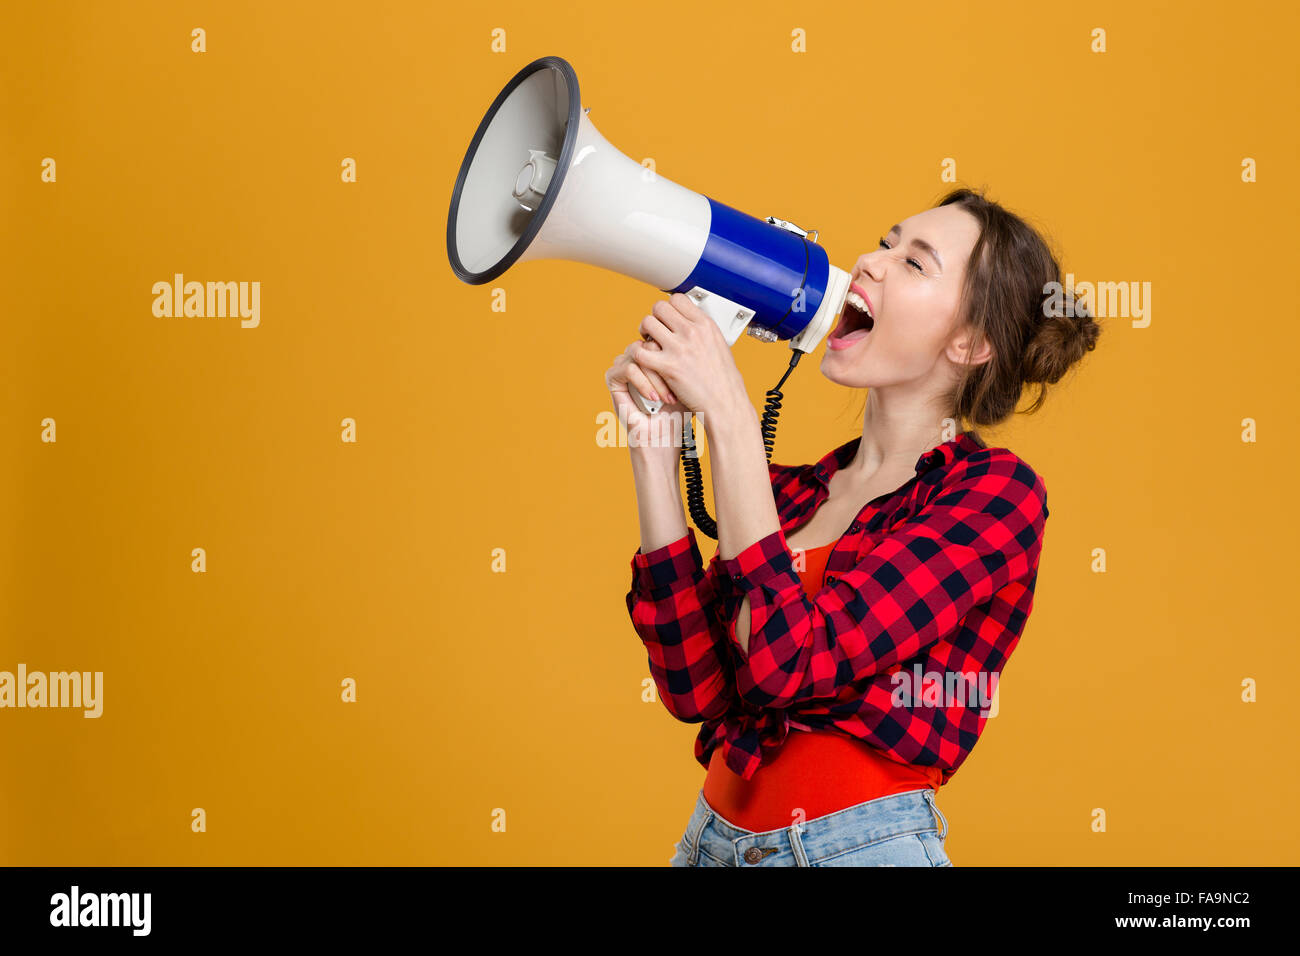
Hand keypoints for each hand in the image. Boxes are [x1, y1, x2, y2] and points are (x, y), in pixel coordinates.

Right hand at [605, 338, 687, 453]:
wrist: (663, 439)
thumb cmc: (677, 415)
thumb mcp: (687, 383)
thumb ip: (686, 359)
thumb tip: (695, 337)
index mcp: (656, 355)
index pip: (663, 336)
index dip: (673, 355)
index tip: (687, 379)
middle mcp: (639, 358)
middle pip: (650, 342)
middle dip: (665, 367)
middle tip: (674, 393)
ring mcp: (625, 367)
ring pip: (639, 354)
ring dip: (655, 377)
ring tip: (666, 398)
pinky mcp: (614, 380)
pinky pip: (627, 368)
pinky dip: (643, 382)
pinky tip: (653, 398)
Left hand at [631, 292, 747, 423]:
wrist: (725, 403)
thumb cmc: (724, 380)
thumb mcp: (719, 345)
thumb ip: (702, 331)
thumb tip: (689, 322)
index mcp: (706, 325)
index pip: (677, 299)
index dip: (668, 307)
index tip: (667, 318)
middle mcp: (692, 332)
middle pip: (659, 308)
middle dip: (654, 318)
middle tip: (654, 331)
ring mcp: (679, 348)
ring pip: (647, 324)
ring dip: (644, 334)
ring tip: (649, 344)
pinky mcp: (668, 366)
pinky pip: (641, 351)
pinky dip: (639, 355)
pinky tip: (646, 361)